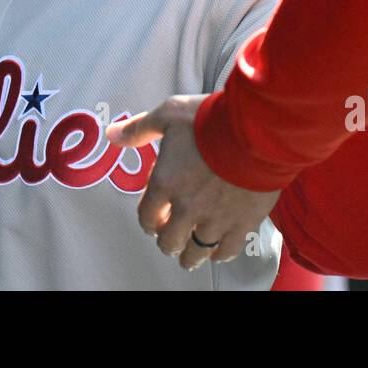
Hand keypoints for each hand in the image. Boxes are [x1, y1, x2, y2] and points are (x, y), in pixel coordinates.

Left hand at [106, 95, 279, 270]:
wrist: (255, 130)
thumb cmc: (210, 119)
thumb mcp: (169, 114)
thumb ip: (140, 129)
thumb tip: (113, 134)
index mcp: (165, 183)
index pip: (147, 217)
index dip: (149, 220)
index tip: (154, 219)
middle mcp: (186, 208)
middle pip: (169, 241)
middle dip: (167, 240)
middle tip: (172, 236)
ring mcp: (215, 219)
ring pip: (196, 251)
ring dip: (190, 254)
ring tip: (190, 254)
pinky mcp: (242, 222)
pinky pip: (227, 250)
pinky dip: (220, 254)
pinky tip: (218, 251)